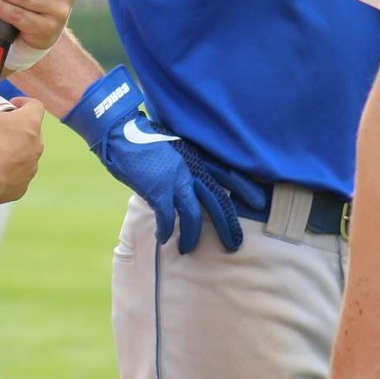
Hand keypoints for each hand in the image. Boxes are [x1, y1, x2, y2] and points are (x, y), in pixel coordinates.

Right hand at [0, 88, 45, 202]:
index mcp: (29, 123)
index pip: (35, 106)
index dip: (23, 103)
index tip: (9, 105)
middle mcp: (36, 146)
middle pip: (30, 132)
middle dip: (16, 130)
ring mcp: (31, 168)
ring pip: (25, 156)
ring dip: (13, 153)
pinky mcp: (21, 188)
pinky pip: (17, 177)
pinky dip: (7, 174)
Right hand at [63, 66, 266, 253]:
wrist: (119, 129)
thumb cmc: (142, 134)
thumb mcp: (172, 141)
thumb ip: (184, 158)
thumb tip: (189, 173)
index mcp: (196, 154)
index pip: (228, 172)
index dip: (244, 187)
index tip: (260, 201)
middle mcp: (191, 167)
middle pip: (218, 200)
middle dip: (228, 223)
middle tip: (236, 243)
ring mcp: (176, 179)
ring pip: (194, 215)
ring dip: (193, 235)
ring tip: (189, 249)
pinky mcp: (158, 190)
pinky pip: (168, 218)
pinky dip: (166, 230)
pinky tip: (164, 239)